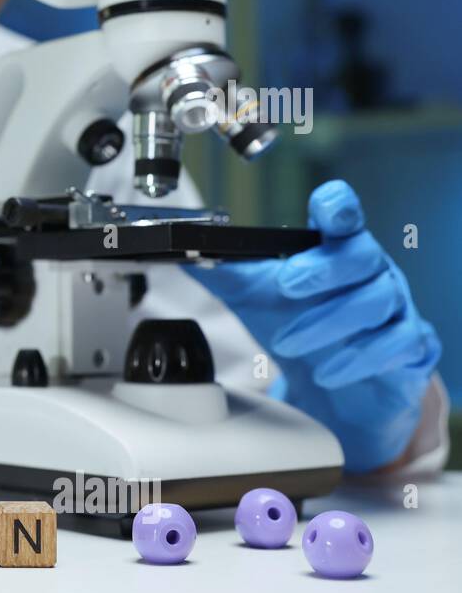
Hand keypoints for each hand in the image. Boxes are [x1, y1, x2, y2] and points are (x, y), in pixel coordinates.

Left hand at [184, 180, 440, 471]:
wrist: (333, 387)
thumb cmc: (301, 326)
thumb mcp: (256, 298)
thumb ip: (226, 273)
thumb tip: (184, 253)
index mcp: (334, 250)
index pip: (344, 217)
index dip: (338, 208)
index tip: (327, 205)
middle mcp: (369, 272)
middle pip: (361, 254)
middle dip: (322, 268)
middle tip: (286, 284)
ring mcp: (393, 306)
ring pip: (375, 301)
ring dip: (327, 322)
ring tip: (288, 342)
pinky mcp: (409, 345)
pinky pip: (397, 343)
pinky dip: (359, 358)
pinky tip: (329, 371)